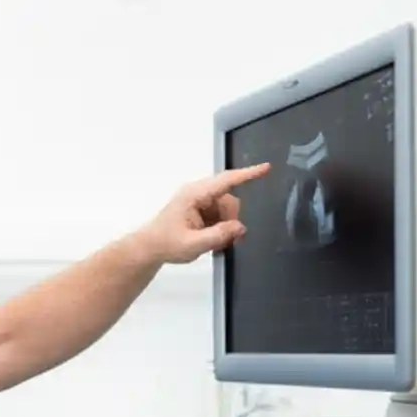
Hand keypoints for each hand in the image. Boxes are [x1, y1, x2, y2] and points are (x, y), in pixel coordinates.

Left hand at [137, 163, 271, 263]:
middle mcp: (197, 193)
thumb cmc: (167, 244)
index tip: (266, 168)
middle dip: (232, 220)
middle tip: (228, 242)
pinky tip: (212, 241)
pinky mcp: (199, 210)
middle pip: (229, 200)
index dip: (247, 174)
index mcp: (194, 194)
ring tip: (215, 244)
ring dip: (226, 226)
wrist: (149, 249)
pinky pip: (219, 215)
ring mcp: (198, 201)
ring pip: (226, 209)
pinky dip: (220, 228)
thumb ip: (218, 235)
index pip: (225, 181)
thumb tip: (240, 228)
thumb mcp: (193, 244)